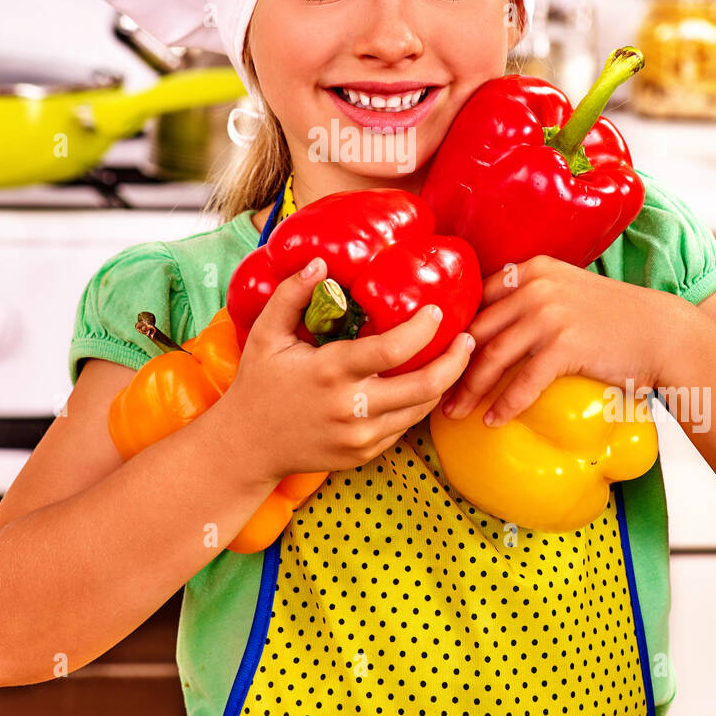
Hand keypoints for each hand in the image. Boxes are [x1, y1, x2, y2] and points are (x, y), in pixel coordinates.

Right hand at [227, 257, 475, 484]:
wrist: (247, 447)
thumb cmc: (258, 384)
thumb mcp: (266, 334)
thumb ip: (291, 295)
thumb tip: (320, 262)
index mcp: (330, 372)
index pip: (391, 350)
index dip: (421, 330)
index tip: (436, 312)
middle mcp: (351, 408)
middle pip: (424, 387)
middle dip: (454, 362)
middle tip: (467, 339)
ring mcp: (360, 436)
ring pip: (420, 410)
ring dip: (443, 383)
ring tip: (454, 359)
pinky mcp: (364, 453)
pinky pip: (403, 427)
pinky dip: (418, 404)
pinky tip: (423, 384)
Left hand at [439, 255, 681, 427]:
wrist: (661, 332)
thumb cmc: (612, 318)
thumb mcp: (566, 291)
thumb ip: (530, 298)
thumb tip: (489, 328)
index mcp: (531, 270)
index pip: (477, 300)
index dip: (454, 332)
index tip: (438, 356)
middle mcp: (536, 287)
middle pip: (478, 331)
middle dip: (452, 365)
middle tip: (434, 392)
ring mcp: (550, 315)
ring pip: (494, 358)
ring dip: (470, 390)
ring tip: (455, 413)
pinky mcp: (566, 345)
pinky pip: (525, 381)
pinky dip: (505, 404)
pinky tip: (493, 421)